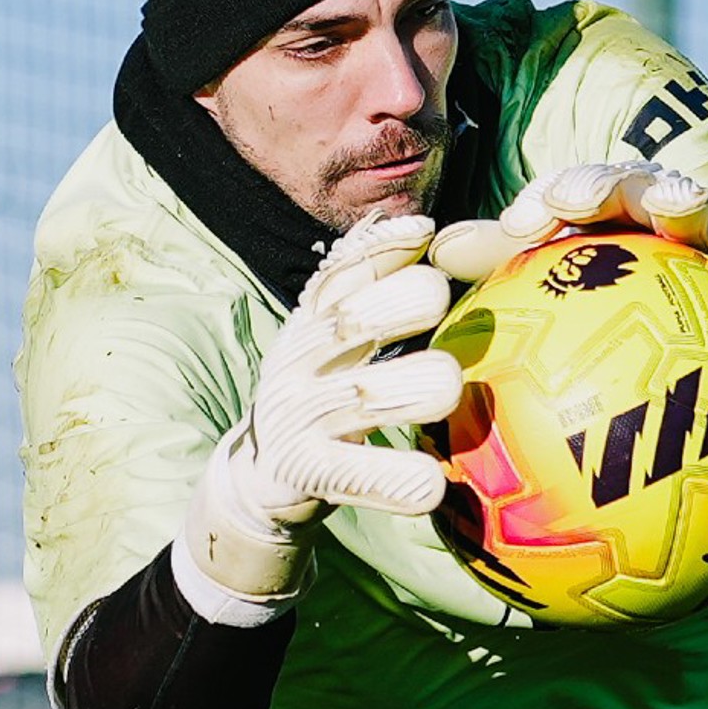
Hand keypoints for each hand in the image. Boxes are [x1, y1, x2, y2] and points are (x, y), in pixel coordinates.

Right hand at [179, 212, 464, 608]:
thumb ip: (375, 287)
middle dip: (406, 306)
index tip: (425, 233)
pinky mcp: (305, 470)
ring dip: (420, 389)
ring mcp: (300, 415)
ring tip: (447, 392)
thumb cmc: (325, 392)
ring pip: (366, 394)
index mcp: (315, 320)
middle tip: (446, 314)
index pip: (345, 269)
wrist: (260, 475)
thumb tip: (422, 226)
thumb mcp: (338, 335)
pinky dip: (400, 478)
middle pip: (352, 319)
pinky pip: (358, 472)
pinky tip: (432, 482)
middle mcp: (300, 359)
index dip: (385, 247)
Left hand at [429, 160, 707, 281]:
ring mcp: (699, 221)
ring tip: (682, 204)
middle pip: (623, 184)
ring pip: (690, 201)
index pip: (566, 196)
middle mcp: (646, 206)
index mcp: (597, 213)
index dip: (544, 201)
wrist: (706, 338)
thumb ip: (501, 266)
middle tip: (573, 201)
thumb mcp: (553, 288)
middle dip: (601, 184)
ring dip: (684, 198)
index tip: (522, 225)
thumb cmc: (615, 307)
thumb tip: (436, 254)